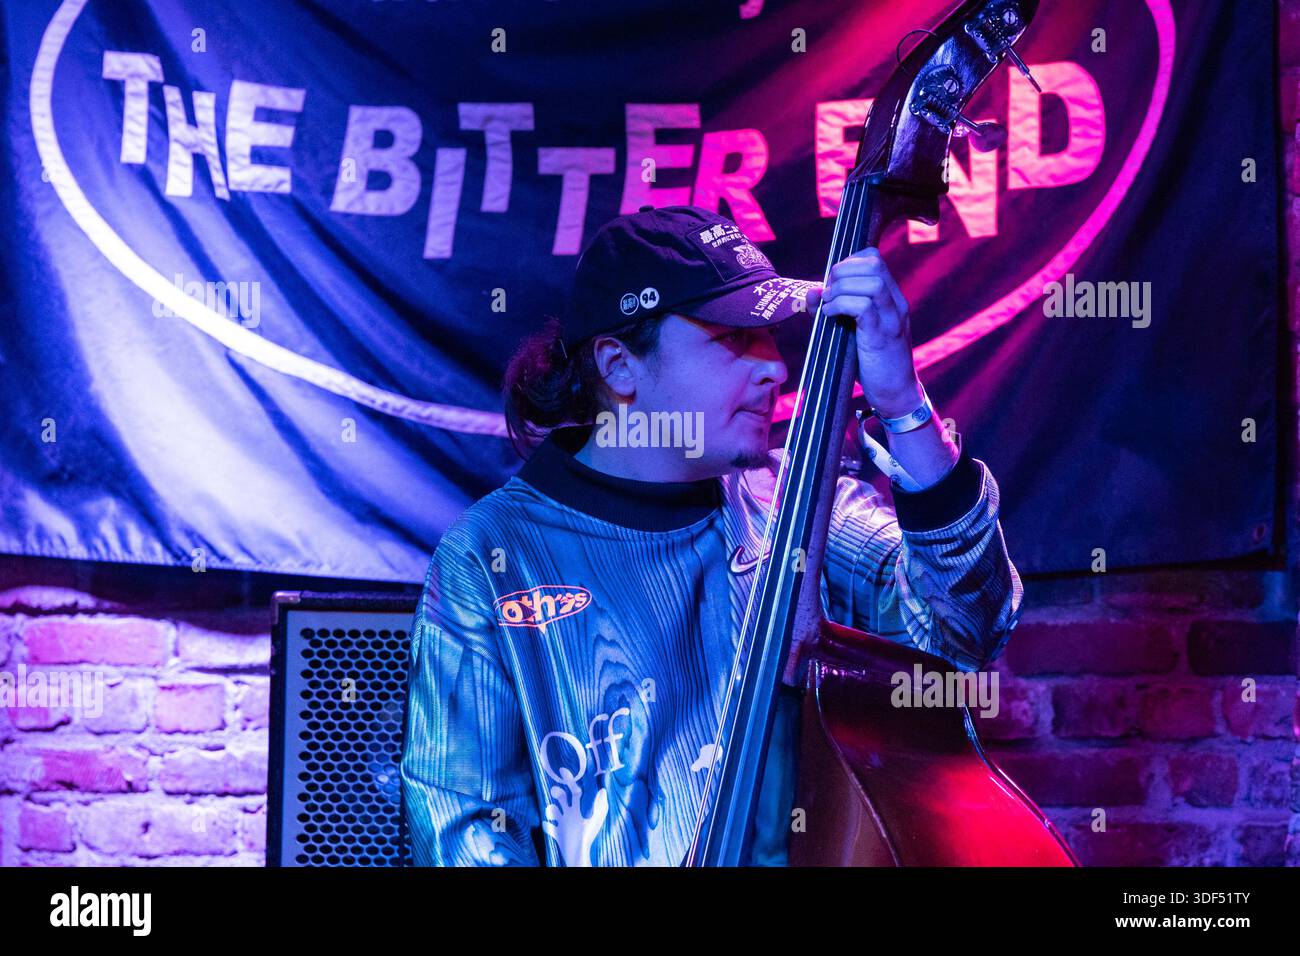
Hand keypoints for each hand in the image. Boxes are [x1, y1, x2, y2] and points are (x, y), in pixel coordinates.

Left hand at [804, 248, 922, 416]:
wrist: (895, 394)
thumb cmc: (872, 362)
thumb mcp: (852, 331)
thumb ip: (834, 309)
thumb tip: (811, 292)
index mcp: (890, 299)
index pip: (874, 259)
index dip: (848, 262)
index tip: (833, 282)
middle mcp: (895, 304)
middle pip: (874, 264)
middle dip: (842, 272)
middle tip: (828, 294)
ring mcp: (892, 319)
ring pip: (871, 282)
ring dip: (842, 289)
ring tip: (829, 305)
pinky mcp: (882, 336)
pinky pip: (863, 307)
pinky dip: (841, 306)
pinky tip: (830, 316)